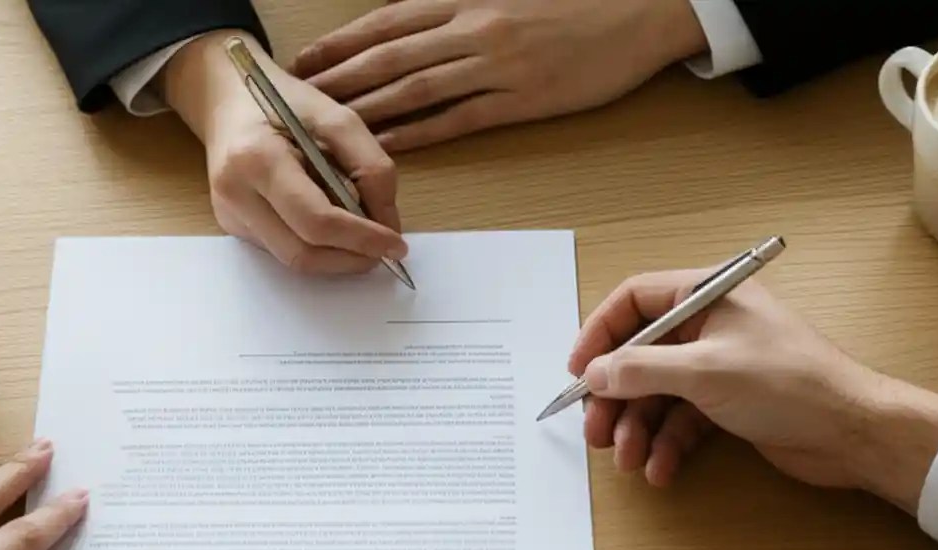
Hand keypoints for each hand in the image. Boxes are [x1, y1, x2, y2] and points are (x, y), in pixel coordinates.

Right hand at [162, 31, 407, 273]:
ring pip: (293, 260)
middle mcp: (235, 196)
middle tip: (383, 250)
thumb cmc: (284, 102)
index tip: (395, 245)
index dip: (361, 239)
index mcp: (258, 159)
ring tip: (360, 235)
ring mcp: (230, 216)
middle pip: (302, 254)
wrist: (226, 99)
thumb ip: (370, 167)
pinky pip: (282, 250)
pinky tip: (328, 222)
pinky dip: (316, 245)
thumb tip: (387, 224)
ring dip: (336, 256)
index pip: (316, 221)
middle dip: (350, 258)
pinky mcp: (232, 227)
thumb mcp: (337, 117)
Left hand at [293, 0, 708, 151]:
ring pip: (415, 91)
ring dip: (367, 110)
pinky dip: (418, 134)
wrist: (640, 9)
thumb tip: (412, 26)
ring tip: (328, 129)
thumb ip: (458, 7)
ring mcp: (497, 65)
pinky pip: (458, 121)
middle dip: (338, 80)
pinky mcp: (523, 100)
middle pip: (389, 57)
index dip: (341, 43)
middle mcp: (473, 28)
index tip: (305, 61)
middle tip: (297, 102)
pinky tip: (386, 147)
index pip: (387, 22)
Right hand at [569, 271, 937, 512]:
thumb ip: (641, 369)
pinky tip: (661, 471)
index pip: (634, 301)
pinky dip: (667, 445)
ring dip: (637, 429)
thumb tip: (593, 374)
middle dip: (614, 398)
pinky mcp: (727, 404)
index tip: (577, 373)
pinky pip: (681, 421)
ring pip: (656, 394)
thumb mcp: (704, 372)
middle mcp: (708, 325)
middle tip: (595, 433)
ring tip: (629, 461)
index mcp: (706, 294)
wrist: (853, 433)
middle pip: (638, 355)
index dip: (599, 335)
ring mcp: (717, 366)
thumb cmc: (786, 384)